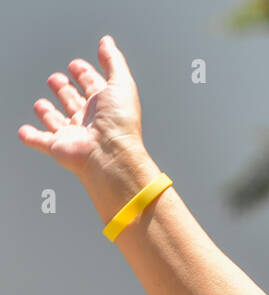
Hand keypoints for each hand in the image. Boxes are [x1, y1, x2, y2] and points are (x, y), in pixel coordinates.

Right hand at [17, 35, 144, 179]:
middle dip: (64, 90)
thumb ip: (113, 62)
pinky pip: (41, 141)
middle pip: (73, 101)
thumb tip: (107, 42)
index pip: (92, 85)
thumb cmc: (119, 123)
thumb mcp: (121, 84)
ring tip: (41, 105)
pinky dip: (31, 137)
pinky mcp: (58, 147)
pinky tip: (25, 132)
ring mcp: (73, 134)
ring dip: (48, 114)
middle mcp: (89, 120)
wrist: (109, 155)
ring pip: (57, 122)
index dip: (84, 74)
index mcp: (105, 104)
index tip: (76, 66)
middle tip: (56, 80)